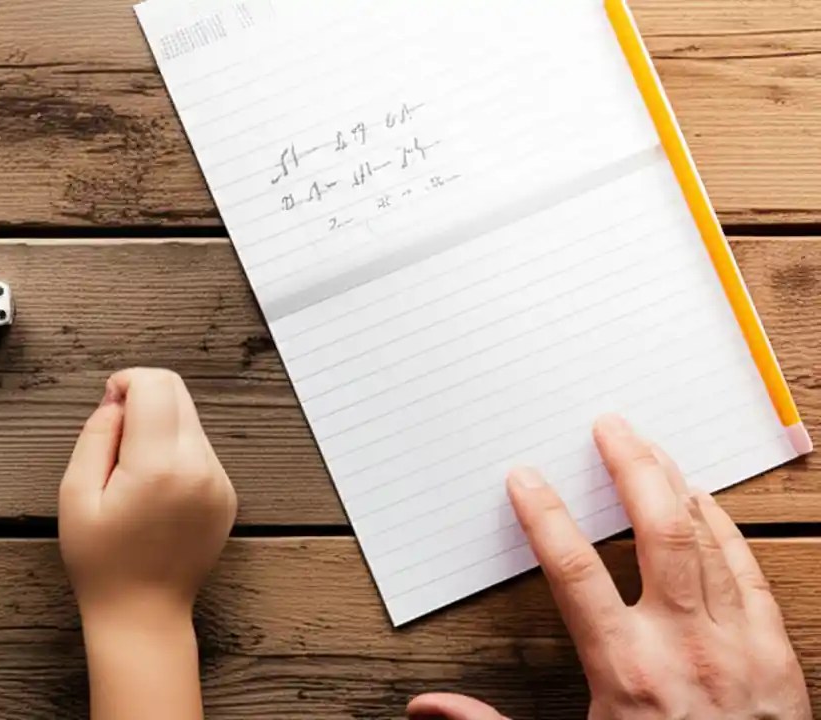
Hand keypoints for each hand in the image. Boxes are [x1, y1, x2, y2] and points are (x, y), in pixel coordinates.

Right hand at [59, 368, 237, 621]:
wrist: (143, 614)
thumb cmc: (102, 562)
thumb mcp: (75, 495)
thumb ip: (95, 436)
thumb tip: (116, 402)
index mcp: (160, 465)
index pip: (156, 384)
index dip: (125, 382)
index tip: (107, 406)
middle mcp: (199, 467)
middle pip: (177, 393)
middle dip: (142, 399)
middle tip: (114, 439)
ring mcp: (219, 481)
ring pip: (190, 419)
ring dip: (159, 426)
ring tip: (132, 473)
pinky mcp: (227, 494)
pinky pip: (201, 449)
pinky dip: (175, 452)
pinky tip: (153, 490)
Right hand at [409, 415, 808, 719]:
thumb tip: (426, 710)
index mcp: (623, 669)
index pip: (574, 570)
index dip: (544, 516)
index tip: (525, 479)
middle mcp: (682, 646)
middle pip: (657, 533)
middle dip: (631, 470)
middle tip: (610, 427)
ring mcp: (737, 645)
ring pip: (707, 543)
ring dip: (677, 488)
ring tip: (653, 449)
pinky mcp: (776, 653)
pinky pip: (750, 573)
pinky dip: (726, 530)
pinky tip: (706, 504)